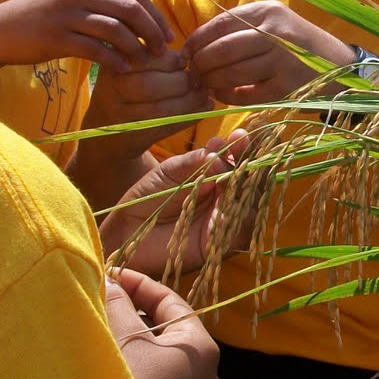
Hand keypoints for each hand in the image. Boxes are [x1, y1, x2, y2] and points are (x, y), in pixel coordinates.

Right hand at [0, 0, 172, 84]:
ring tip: (144, 61)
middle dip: (152, 31)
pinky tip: (123, 69)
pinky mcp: (56, 37)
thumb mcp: (75, 0)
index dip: (155, 16)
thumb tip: (141, 18)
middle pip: (129, 9)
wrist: (3, 29)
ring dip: (136, 47)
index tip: (168, 35)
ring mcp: (67, 15)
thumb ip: (104, 4)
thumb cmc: (45, 18)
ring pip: (115, 29)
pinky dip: (113, 60)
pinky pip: (94, 49)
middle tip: (162, 50)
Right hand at [79, 47, 209, 160]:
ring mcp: (120, 117)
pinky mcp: (134, 136)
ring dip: (191, 102)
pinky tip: (202, 110)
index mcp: (112, 67)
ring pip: (161, 109)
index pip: (143, 59)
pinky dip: (189, 117)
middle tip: (198, 80)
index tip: (184, 62)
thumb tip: (189, 58)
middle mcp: (110, 92)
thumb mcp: (132, 69)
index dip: (170, 60)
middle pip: (150, 85)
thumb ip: (154, 59)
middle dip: (182, 82)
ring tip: (206, 95)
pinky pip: (166, 126)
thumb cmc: (128, 92)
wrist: (107, 132)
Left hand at [99, 133, 252, 272]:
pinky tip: (228, 192)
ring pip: (252, 201)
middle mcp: (225, 197)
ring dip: (247, 181)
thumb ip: (194, 162)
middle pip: (251, 178)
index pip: (238, 160)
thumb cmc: (147, 199)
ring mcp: (225, 219)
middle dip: (249, 158)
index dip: (242, 147)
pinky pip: (240, 228)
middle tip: (242, 141)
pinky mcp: (220, 243)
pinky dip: (237, 210)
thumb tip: (220, 157)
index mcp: (215, 177)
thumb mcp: (170, 171)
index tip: (239, 134)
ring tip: (235, 163)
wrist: (127, 233)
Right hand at [103, 268, 220, 378]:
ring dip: (131, 339)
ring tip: (100, 327)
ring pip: (160, 356)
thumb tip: (111, 279)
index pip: (171, 302)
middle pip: (167, 328)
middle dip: (134, 312)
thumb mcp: (122, 340)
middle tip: (102, 298)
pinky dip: (135, 364)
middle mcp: (206, 373)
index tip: (111, 274)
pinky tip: (108, 362)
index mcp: (202, 348)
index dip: (140, 284)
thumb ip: (118, 304)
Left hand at [181, 1, 353, 105]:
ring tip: (206, 85)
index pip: (219, 24)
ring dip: (211, 82)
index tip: (186, 53)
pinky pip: (245, 94)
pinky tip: (223, 95)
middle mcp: (275, 32)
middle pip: (221, 49)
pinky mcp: (286, 87)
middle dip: (200, 64)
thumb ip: (240, 27)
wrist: (341, 68)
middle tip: (193, 74)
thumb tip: (196, 44)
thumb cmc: (298, 46)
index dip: (196, 41)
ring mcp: (282, 60)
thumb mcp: (275, 23)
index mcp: (268, 11)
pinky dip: (228, 96)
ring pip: (231, 72)